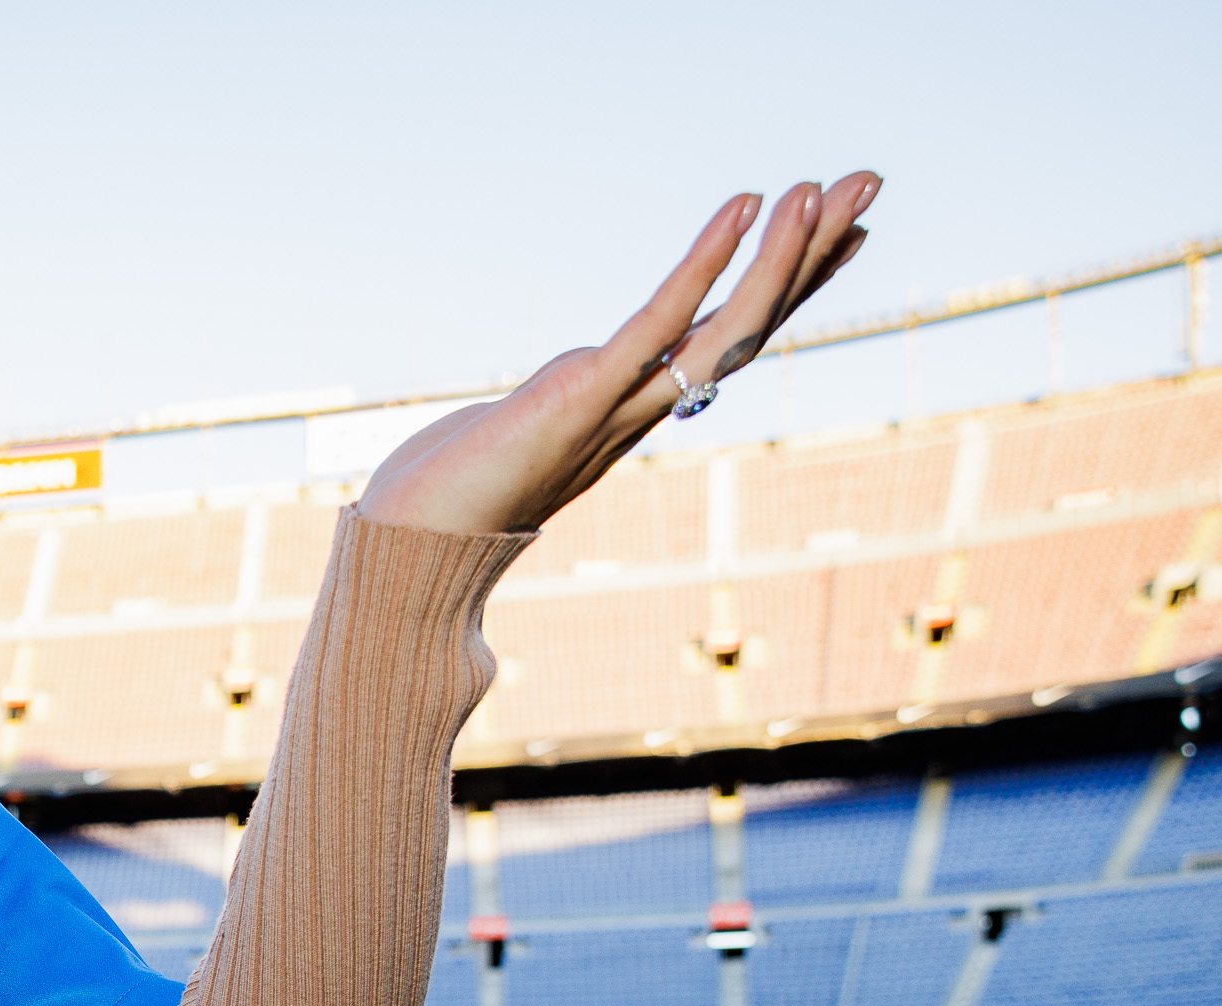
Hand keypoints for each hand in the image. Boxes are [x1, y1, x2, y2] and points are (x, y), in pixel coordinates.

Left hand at [359, 174, 880, 537]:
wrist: (407, 549)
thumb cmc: (452, 493)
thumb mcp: (525, 427)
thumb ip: (560, 405)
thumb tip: (572, 386)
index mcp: (634, 413)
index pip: (729, 340)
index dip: (787, 286)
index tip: (844, 231)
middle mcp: (641, 413)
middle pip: (749, 327)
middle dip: (812, 256)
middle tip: (871, 182)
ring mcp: (617, 409)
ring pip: (724, 329)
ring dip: (783, 258)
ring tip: (825, 188)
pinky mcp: (581, 399)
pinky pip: (658, 325)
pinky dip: (703, 265)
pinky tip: (743, 207)